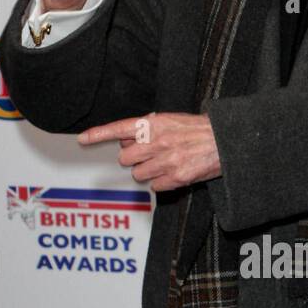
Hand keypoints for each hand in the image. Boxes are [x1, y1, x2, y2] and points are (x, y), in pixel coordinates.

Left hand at [77, 112, 221, 191]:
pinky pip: (155, 186)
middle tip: (149, 155)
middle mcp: (156, 142)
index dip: (98, 135)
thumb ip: (148, 128)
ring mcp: (165, 161)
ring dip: (147, 172)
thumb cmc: (197, 131)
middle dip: (134, 159)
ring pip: (138, 174)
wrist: (225, 141)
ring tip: (165, 164)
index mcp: (154, 124)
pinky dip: (162, 182)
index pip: (119, 129)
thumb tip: (127, 139)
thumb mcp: (171, 120)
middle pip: (125, 159)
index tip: (82, 140)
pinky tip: (174, 173)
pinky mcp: (176, 178)